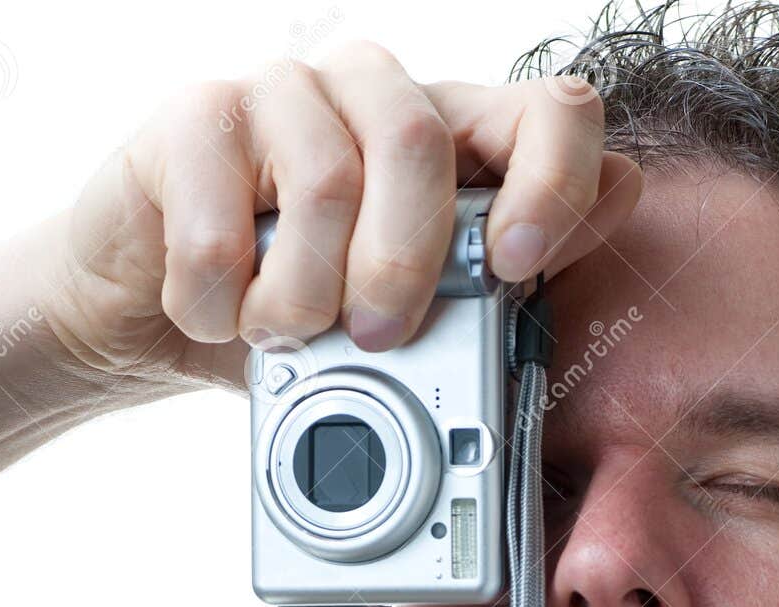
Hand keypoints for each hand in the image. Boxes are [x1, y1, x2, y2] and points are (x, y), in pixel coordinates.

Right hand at [39, 41, 642, 397]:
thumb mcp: (410, 318)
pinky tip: (215, 315)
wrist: (156, 314)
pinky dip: (219, 304)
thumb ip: (512, 270)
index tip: (518, 267)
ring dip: (299, 300)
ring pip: (322, 184)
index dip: (550, 183)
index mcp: (448, 138)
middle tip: (375, 339)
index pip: (545, 111)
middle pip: (418, 145)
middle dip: (401, 268)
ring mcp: (281, 94)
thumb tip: (623, 190)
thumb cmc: (296, 308)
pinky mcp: (193, 118)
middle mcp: (373, 95)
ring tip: (280, 336)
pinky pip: (220, 222)